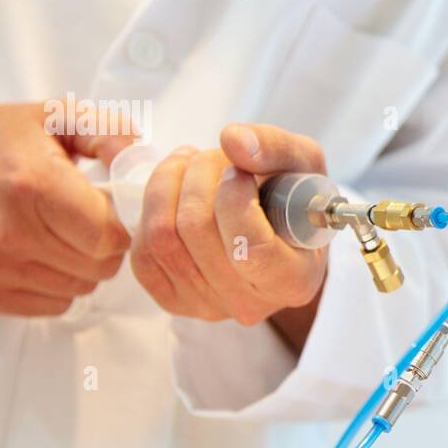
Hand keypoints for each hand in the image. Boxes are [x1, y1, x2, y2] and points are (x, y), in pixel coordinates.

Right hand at [0, 101, 133, 315]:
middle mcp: (7, 231)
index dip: (122, 223)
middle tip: (87, 218)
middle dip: (106, 244)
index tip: (111, 207)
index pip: (109, 235)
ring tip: (62, 232)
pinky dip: (60, 284)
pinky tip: (42, 253)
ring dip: (84, 265)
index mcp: (32, 184)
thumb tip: (142, 164)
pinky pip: (55, 305)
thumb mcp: (60, 116)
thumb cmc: (8, 141)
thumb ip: (110, 133)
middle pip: (100, 265)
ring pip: (82, 288)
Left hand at [130, 123, 328, 325]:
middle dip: (198, 175)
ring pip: (162, 238)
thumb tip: (231, 140)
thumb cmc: (295, 201)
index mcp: (293, 280)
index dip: (234, 198)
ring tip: (189, 164)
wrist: (276, 233)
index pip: (250, 249)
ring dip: (168, 183)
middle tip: (213, 156)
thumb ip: (276, 148)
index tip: (240, 171)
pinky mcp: (173, 300)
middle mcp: (249, 303)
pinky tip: (173, 193)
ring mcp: (207, 307)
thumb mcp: (305, 165)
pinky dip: (150, 211)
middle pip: (196, 232)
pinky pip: (142, 253)